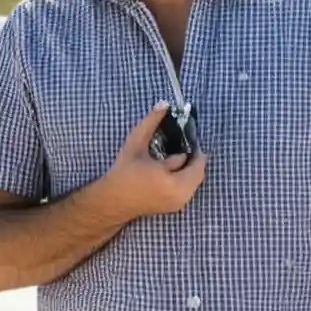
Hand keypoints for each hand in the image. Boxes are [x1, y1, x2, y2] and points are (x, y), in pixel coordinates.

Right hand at [100, 100, 206, 219]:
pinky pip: (187, 189)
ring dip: (188, 169)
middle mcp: (180, 196)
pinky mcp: (175, 207)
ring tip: (174, 158)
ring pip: (194, 182)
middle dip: (192, 159)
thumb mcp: (136, 144)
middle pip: (198, 173)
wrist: (111, 200)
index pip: (197, 164)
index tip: (187, 138)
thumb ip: (151, 122)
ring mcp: (178, 204)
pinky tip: (169, 170)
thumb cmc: (124, 172)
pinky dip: (184, 178)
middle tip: (181, 147)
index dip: (195, 149)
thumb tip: (164, 103)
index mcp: (173, 183)